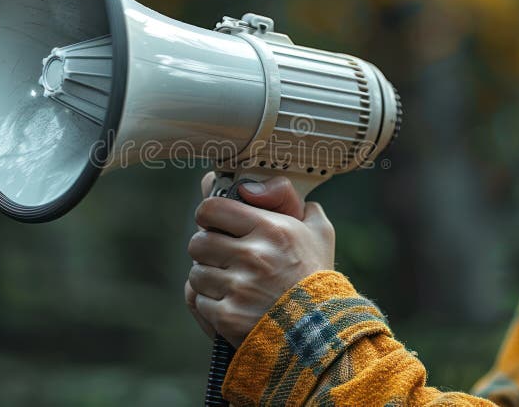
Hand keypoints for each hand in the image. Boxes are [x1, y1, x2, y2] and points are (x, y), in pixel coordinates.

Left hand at [184, 172, 334, 347]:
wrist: (322, 332)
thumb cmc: (317, 277)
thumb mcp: (318, 230)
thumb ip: (289, 198)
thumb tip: (250, 186)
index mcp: (270, 228)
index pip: (211, 208)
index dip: (208, 215)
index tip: (213, 223)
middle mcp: (253, 255)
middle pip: (197, 242)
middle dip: (206, 249)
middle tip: (222, 257)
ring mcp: (239, 288)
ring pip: (196, 273)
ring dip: (208, 278)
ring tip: (231, 284)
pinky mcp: (228, 316)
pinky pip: (199, 302)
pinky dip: (210, 305)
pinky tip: (232, 305)